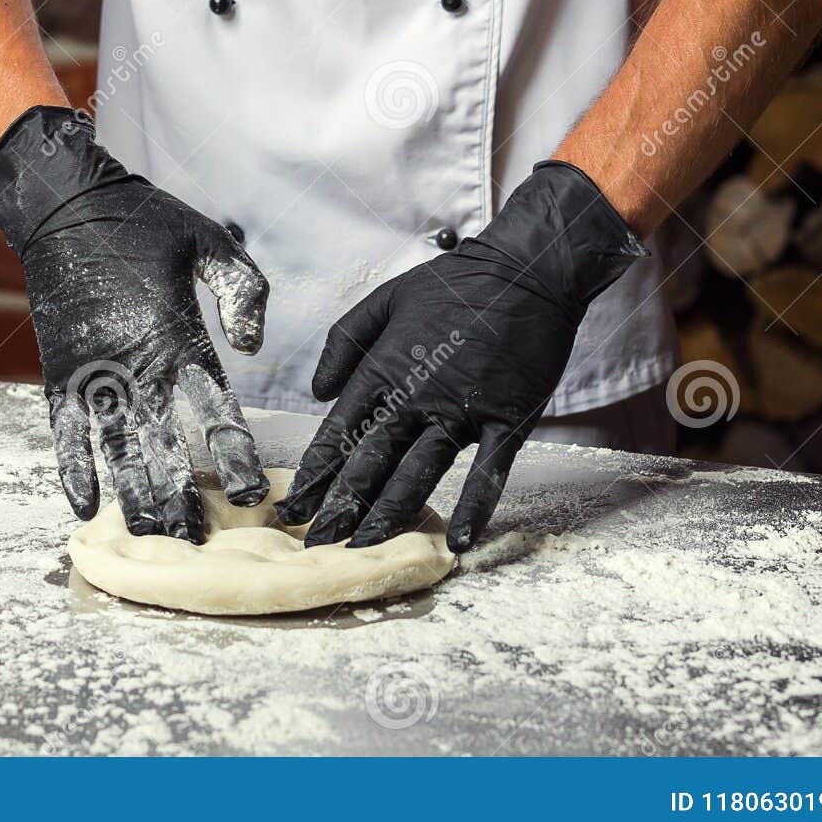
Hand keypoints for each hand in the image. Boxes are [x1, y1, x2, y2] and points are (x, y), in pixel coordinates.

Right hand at [0, 106, 269, 540]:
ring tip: (152, 542)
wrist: (66, 205)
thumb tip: (249, 346)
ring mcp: (92, 371)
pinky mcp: (58, 370)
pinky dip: (71, 468)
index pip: (214, 410)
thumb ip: (244, 291)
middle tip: (197, 546)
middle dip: (181, 499)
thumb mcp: (210, 241)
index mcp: (178, 335)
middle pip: (163, 448)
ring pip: (116, 450)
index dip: (235, 457)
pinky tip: (83, 507)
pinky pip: (63, 431)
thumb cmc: (146, 222)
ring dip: (134, 497)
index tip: (253, 496)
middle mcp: (135, 363)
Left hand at [274, 161, 646, 551]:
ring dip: (388, 516)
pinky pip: (488, 474)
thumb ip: (345, 342)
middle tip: (315, 543)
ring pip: (418, 474)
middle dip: (339, 507)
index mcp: (384, 368)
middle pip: (370, 463)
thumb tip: (318, 390)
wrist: (528, 270)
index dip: (314, 473)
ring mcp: (464, 411)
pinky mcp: (508, 420)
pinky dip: (473, 509)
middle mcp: (418, 396)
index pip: (339, 432)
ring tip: (362, 551)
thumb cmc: (456, 282)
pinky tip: (456, 542)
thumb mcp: (386, 299)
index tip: (292, 505)